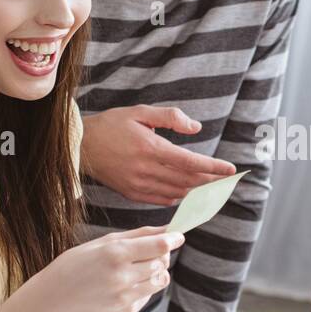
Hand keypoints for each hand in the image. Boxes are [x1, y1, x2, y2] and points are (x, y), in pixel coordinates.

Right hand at [39, 226, 183, 311]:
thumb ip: (138, 235)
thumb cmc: (76, 264)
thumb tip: (167, 229)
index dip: (173, 239)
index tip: (178, 235)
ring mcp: (124, 297)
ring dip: (155, 272)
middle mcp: (122, 276)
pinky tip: (123, 285)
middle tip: (147, 252)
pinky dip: (143, 287)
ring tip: (136, 268)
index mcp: (115, 254)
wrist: (54, 299)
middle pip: (162, 262)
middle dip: (161, 255)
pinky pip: (148, 295)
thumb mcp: (102, 242)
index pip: (159, 246)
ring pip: (160, 280)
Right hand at [81, 106, 236, 205]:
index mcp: (150, 148)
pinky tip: (189, 194)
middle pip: (187, 180)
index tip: (230, 169)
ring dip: (198, 192)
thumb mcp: (140, 112)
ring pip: (177, 192)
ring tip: (215, 190)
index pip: (190, 161)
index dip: (213, 167)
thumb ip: (170, 117)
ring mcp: (138, 185)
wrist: (80, 146)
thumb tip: (196, 127)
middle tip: (228, 182)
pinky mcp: (131, 193)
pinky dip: (178, 197)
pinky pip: (161, 199)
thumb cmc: (111, 125)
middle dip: (211, 182)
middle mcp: (146, 169)